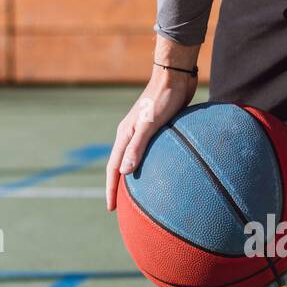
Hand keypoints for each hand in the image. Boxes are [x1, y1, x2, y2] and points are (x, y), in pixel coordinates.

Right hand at [105, 38, 199, 210]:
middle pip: (120, 166)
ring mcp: (142, 133)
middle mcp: (130, 135)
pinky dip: (147, 167)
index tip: (111, 208)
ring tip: (137, 196)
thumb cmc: (162, 99)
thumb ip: (137, 146)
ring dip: (132, 178)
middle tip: (121, 208)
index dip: (111, 189)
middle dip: (118, 188)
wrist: (175, 77)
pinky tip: (159, 175)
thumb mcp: (149, 124)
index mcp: (124, 135)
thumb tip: (123, 172)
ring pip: (134, 161)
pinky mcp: (156, 131)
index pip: (113, 168)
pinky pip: (148, 154)